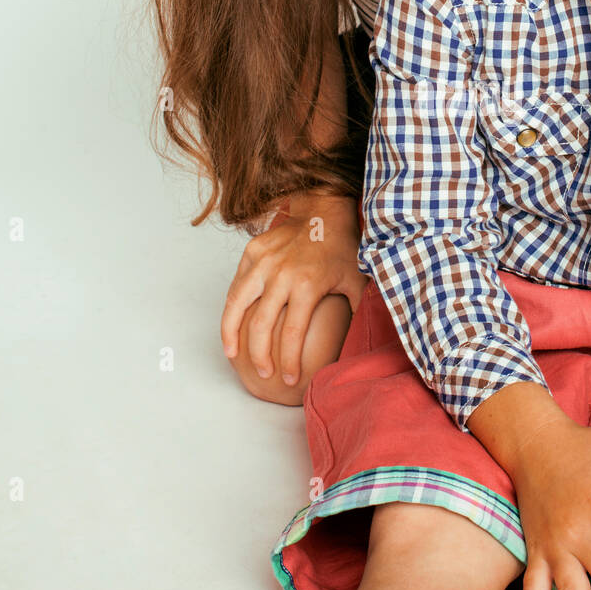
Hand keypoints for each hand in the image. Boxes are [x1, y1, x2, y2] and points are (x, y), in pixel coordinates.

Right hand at [221, 193, 366, 402]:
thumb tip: (360, 342)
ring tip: (232, 354)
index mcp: (307, 285)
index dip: (288, 360)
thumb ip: (356, 312)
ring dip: (230, 333)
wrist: (323, 211)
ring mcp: (263, 261)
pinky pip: (237, 284)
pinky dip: (232, 306)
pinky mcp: (252, 251)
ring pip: (236, 304)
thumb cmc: (342, 248)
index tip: (288, 379)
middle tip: (264, 373)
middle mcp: (281, 274)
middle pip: (260, 325)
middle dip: (260, 355)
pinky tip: (233, 323)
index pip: (292, 333)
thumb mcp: (356, 280)